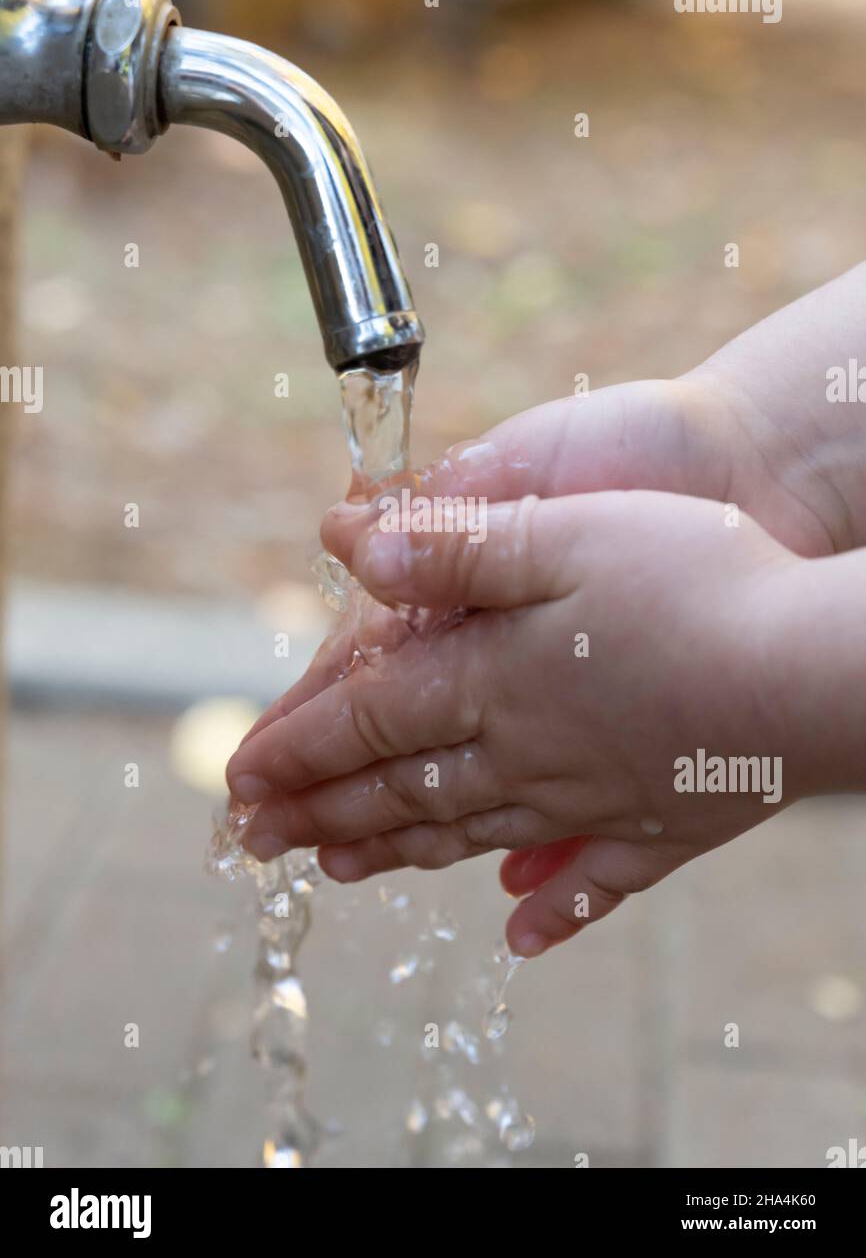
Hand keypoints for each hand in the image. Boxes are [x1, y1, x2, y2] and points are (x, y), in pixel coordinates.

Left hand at [226, 488, 808, 956]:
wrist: (814, 667)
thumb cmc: (695, 580)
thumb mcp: (560, 532)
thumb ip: (449, 545)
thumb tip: (344, 545)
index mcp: (493, 678)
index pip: (366, 720)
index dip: (295, 746)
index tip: (236, 778)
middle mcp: (528, 752)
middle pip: (401, 789)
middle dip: (320, 814)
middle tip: (257, 842)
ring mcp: (594, 798)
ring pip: (469, 833)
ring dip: (394, 852)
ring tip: (337, 874)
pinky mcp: (661, 824)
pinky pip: (591, 880)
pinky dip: (550, 906)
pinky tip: (519, 933)